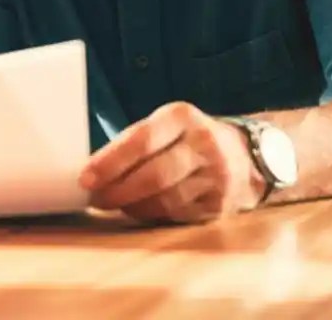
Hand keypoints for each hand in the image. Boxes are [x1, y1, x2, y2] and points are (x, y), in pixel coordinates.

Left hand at [79, 102, 265, 223]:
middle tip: (94, 198)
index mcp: (183, 117)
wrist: (246, 155)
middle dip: (117, 190)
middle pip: (153, 175)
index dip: (110, 161)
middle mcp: (204, 144)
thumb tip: (91, 169)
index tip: (85, 177)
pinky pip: (177, 214)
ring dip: (131, 205)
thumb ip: (133, 142)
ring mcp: (217, 175)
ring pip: (164, 199)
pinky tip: (138, 209)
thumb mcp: (167, 125)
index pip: (141, 140)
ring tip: (112, 204)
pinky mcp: (221, 203)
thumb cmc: (188, 139)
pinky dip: (151, 214)